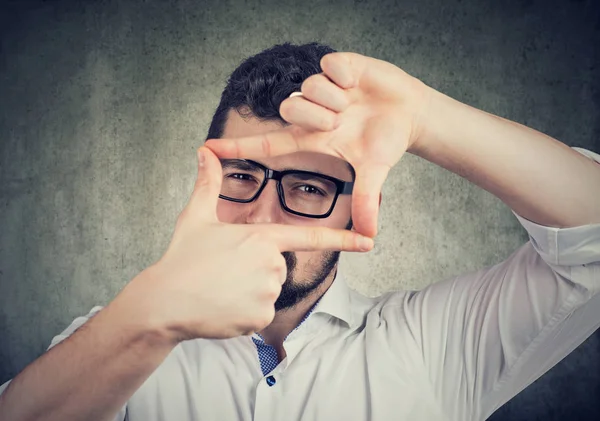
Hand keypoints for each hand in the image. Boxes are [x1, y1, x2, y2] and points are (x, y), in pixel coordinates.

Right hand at [120, 146, 373, 342]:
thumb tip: (205, 152)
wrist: (165, 302)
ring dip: (247, 291)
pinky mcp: (259, 318)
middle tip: (223, 272)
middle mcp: (272, 265)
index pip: (310, 238)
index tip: (369, 241)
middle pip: (276, 267)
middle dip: (255, 270)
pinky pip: (258, 313)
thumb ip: (208, 184)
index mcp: (262, 238)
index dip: (343, 239)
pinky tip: (221, 307)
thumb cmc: (182, 258)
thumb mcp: (196, 218)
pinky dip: (242, 312)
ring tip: (220, 289)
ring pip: (267, 291)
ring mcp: (267, 293)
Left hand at [205, 52, 431, 237]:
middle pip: (289, 107)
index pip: (268, 142)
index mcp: (312, 137)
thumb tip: (369, 236)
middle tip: (341, 121)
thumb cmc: (387, 140)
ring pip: (309, 86)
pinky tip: (358, 82)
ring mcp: (323, 88)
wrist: (410, 112)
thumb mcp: (374, 170)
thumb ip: (366, 199)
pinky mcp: (337, 64)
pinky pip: (329, 64)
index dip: (238, 146)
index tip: (207, 149)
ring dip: (336, 97)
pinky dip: (347, 75)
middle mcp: (312, 112)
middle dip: (317, 115)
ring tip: (354, 102)